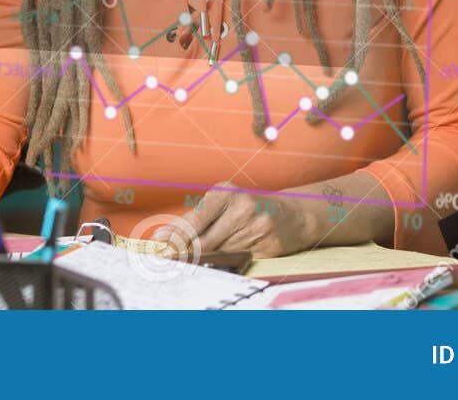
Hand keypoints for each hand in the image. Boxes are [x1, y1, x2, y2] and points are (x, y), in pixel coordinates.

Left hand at [156, 190, 311, 258]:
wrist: (295, 214)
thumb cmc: (251, 208)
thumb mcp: (226, 202)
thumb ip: (199, 218)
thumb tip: (166, 236)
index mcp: (226, 193)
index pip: (195, 221)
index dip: (176, 237)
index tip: (162, 246)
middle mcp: (242, 208)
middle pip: (205, 241)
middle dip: (186, 253)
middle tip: (170, 260)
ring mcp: (257, 228)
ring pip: (220, 254)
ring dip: (206, 260)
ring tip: (194, 261)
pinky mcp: (269, 247)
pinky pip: (239, 261)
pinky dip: (227, 263)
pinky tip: (221, 262)